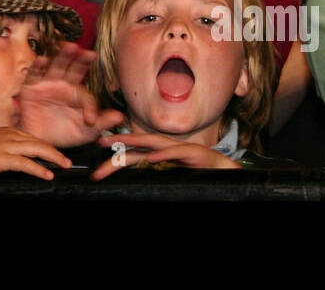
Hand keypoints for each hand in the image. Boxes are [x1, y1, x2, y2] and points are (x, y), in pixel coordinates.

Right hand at [0, 127, 70, 181]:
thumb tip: (5, 160)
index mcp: (2, 131)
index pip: (30, 137)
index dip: (44, 145)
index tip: (54, 154)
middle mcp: (6, 135)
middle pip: (38, 141)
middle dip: (55, 150)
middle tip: (67, 160)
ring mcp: (4, 145)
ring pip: (36, 148)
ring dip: (54, 157)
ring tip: (65, 165)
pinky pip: (25, 163)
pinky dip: (39, 168)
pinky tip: (48, 175)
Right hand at [17, 43, 123, 147]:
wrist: (41, 142)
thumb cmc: (64, 134)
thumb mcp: (86, 131)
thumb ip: (102, 122)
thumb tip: (120, 117)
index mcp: (76, 93)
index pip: (84, 92)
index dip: (88, 105)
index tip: (91, 118)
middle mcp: (62, 85)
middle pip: (72, 68)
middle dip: (80, 59)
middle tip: (88, 53)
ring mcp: (46, 85)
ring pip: (56, 67)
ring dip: (63, 56)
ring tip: (71, 47)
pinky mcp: (31, 89)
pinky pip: (34, 75)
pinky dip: (37, 66)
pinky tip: (43, 59)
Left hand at [90, 132, 239, 179]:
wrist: (227, 172)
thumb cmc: (199, 175)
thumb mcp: (172, 177)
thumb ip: (155, 177)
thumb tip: (137, 185)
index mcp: (160, 157)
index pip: (134, 155)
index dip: (116, 158)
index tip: (98, 166)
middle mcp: (167, 150)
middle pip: (139, 145)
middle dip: (118, 142)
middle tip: (99, 141)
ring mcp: (179, 149)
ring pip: (153, 141)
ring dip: (135, 140)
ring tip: (119, 140)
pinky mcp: (193, 152)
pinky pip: (174, 153)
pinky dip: (162, 154)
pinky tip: (150, 158)